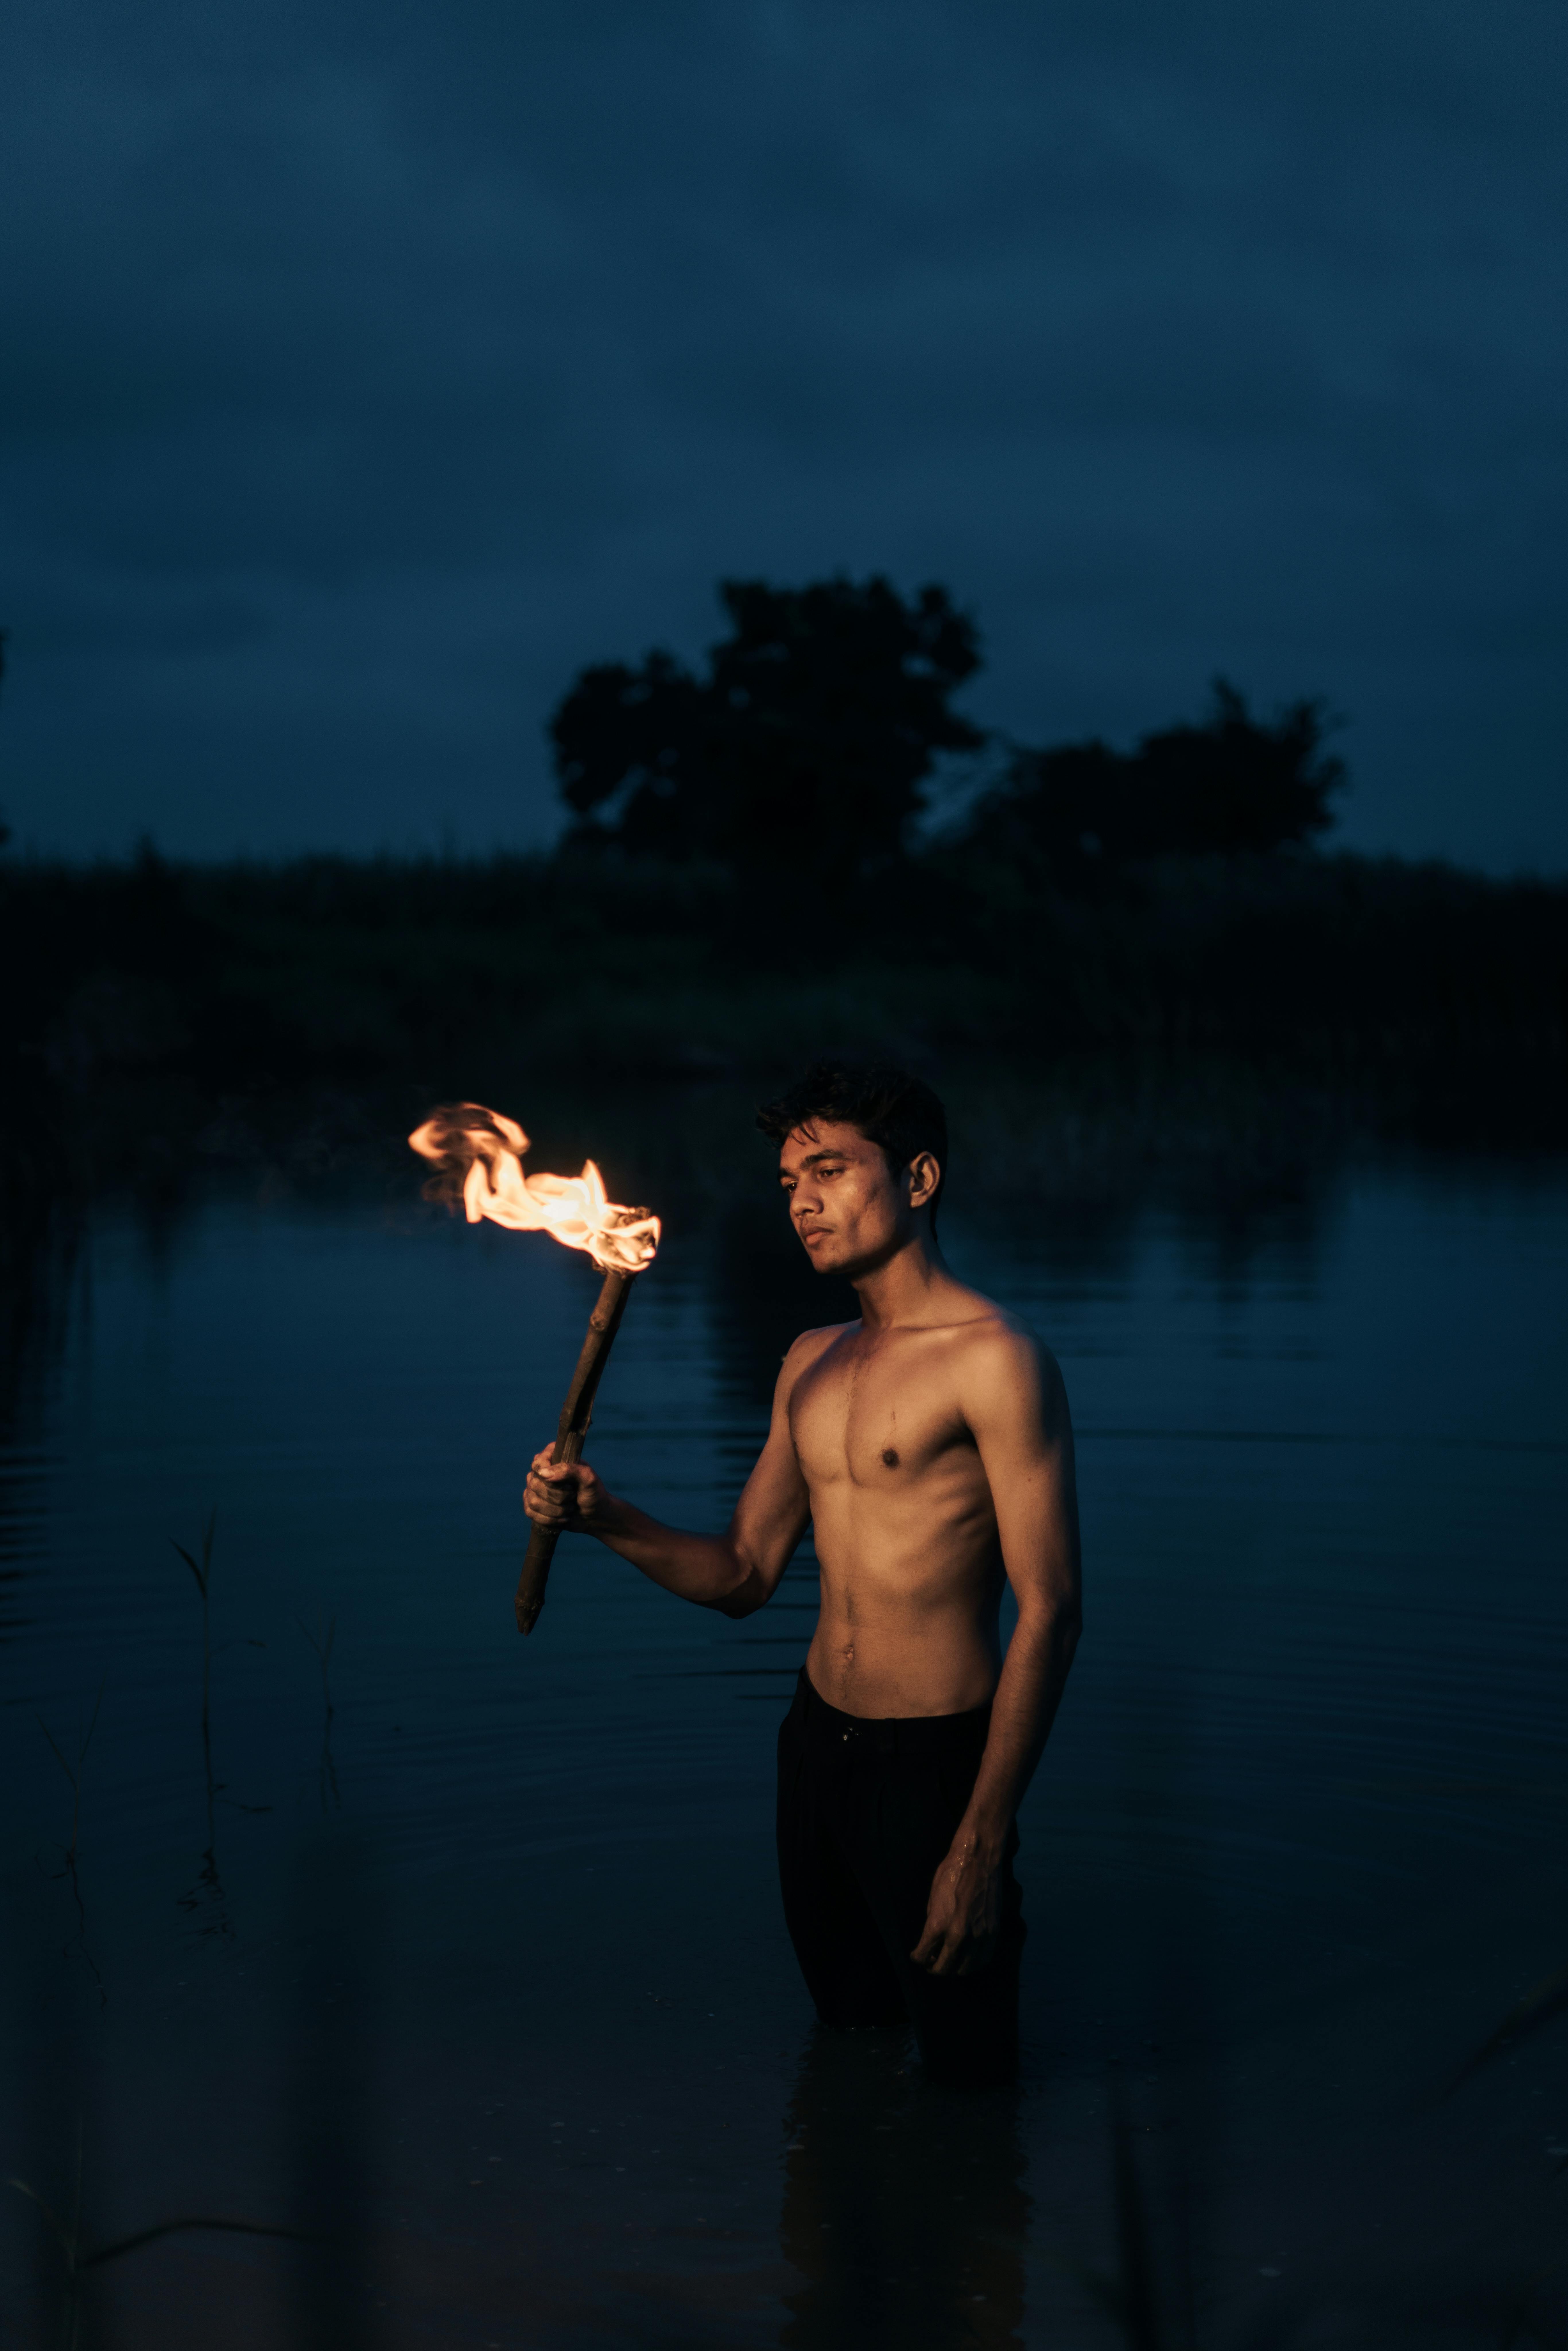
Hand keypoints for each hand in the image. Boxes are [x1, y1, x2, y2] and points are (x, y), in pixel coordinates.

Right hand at [523, 1449, 604, 1531]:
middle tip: (573, 1496)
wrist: (595, 1516)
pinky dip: (549, 1519)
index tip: (568, 1485)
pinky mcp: (533, 1505)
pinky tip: (562, 1518)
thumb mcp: (589, 1479)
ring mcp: (535, 1489)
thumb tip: (543, 1473)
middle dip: (557, 1496)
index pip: (538, 1463)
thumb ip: (569, 1470)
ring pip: (533, 1501)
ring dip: (555, 1510)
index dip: (549, 1476)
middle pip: (535, 1484)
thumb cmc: (594, 1494)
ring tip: (569, 1508)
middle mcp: (542, 1471)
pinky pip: (530, 1513)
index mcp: (555, 1457)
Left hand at [911, 1826, 1003, 1976]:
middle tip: (931, 1963)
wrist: (979, 1858)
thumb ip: (933, 1923)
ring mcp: (979, 1936)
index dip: (917, 1958)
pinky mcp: (994, 1933)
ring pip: (965, 1969)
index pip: (923, 1955)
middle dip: (934, 1968)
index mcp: (939, 1925)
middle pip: (944, 1968)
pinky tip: (967, 1958)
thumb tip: (932, 1941)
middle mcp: (960, 1936)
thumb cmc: (952, 1872)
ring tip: (949, 1961)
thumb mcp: (933, 1897)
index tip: (917, 1955)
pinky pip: (983, 1959)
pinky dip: (973, 1964)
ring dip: (954, 1969)